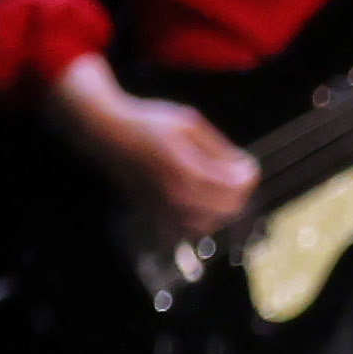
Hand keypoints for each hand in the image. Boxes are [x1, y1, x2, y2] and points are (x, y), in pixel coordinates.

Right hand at [46, 64, 257, 240]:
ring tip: (218, 189)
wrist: (104, 132)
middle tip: (235, 176)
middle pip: (228, 209)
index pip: (237, 187)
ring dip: (220, 210)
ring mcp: (163, 208)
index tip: (245, 163)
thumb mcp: (189, 123)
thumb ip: (218, 148)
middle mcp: (176, 196)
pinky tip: (199, 204)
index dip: (248, 175)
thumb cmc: (147, 122)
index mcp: (188, 171)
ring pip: (209, 225)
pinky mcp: (151, 214)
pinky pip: (185, 231)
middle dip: (239, 193)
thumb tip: (241, 167)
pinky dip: (199, 222)